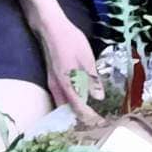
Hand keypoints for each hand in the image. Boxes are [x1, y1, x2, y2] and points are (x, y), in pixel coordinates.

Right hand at [34, 8, 102, 125]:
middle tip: (97, 121)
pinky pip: (61, 98)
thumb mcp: (86, 58)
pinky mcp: (52, 79)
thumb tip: (99, 98)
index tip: (102, 123)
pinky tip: (81, 100)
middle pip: (68, 112)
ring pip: (63, 106)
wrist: (50, 27)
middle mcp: (56, 88)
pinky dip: (71, 103)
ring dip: (76, 112)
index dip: (91, 118)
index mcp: (66, 84)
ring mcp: (52, 84)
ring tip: (91, 114)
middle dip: (82, 119)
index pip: (79, 109)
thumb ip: (92, 79)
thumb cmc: (69, 40)